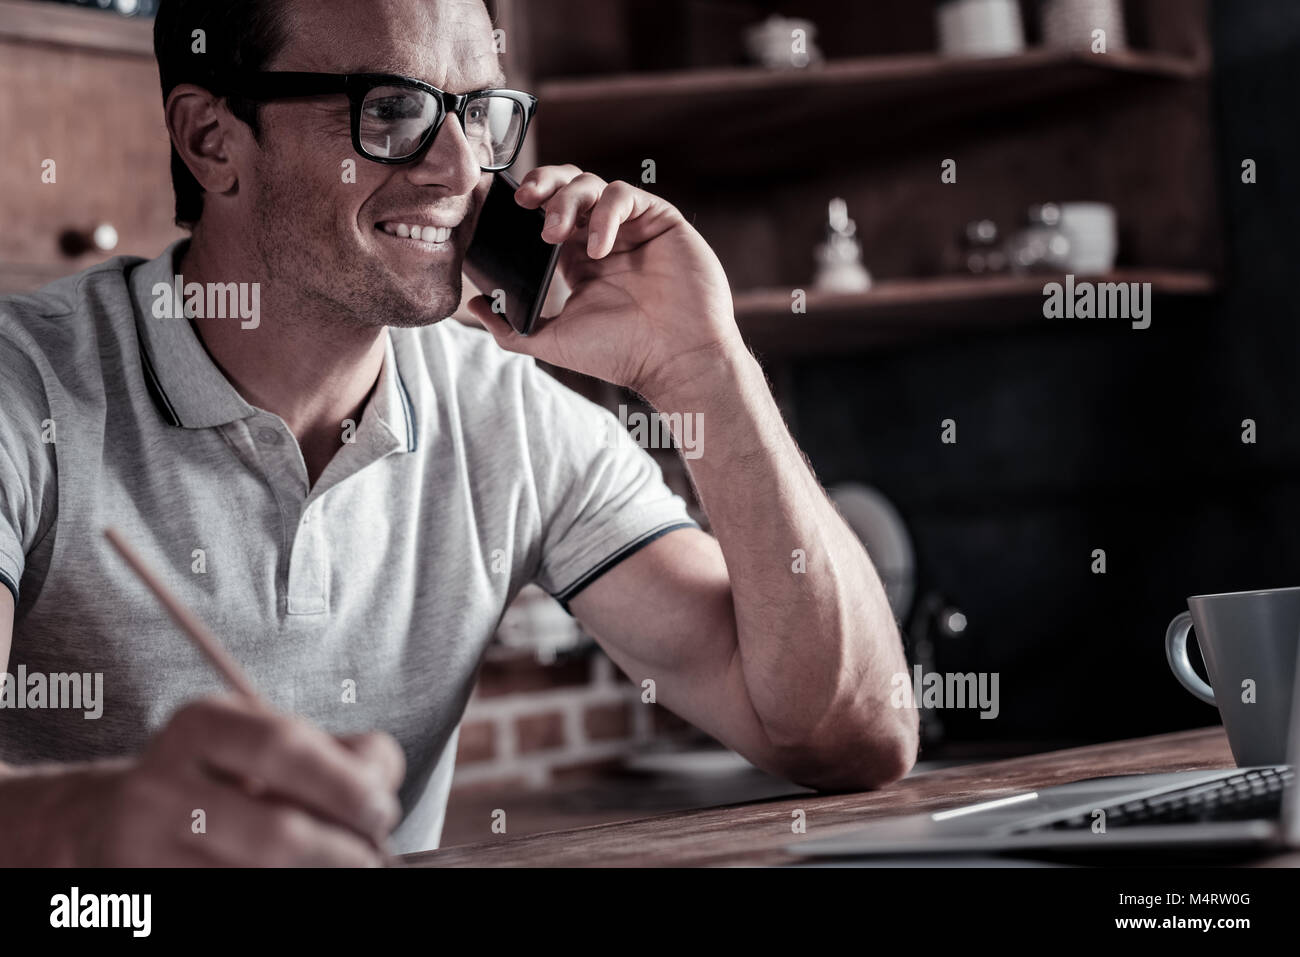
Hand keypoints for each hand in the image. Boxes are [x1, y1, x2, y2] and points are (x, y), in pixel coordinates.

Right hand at [83, 695, 404, 865]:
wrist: (115, 824)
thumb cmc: (224, 779)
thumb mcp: (269, 744)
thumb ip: (339, 751)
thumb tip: (380, 787)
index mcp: (198, 725)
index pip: (282, 746)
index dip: (344, 783)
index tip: (382, 812)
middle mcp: (159, 785)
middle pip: (277, 832)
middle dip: (341, 850)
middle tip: (370, 858)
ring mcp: (141, 848)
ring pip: (259, 878)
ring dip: (316, 876)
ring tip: (338, 867)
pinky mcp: (141, 893)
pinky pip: (231, 900)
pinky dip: (278, 895)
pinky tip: (296, 880)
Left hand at [466, 165, 746, 400]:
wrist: (673, 360)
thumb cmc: (621, 354)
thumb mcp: (553, 341)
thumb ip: (510, 327)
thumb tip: (475, 304)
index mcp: (577, 258)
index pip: (546, 212)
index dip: (526, 204)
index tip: (501, 210)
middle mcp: (603, 236)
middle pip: (566, 185)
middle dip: (540, 185)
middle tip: (523, 202)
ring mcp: (632, 226)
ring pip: (591, 183)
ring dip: (566, 201)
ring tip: (554, 235)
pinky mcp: (660, 220)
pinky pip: (624, 195)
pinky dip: (604, 215)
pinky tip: (597, 248)